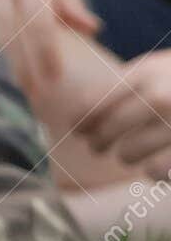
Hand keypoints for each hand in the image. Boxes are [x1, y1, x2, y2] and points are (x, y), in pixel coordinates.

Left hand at [78, 50, 170, 180]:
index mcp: (146, 74)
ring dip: (127, 156)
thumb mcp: (156, 67)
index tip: (78, 129)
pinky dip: (153, 171)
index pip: (90, 106)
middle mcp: (161, 99)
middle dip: (98, 142)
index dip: (79, 121)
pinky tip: (155, 163)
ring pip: (128, 155)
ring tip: (131, 151)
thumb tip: (78, 116)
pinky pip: (156, 173)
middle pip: (103, 133)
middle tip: (100, 146)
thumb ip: (120, 85)